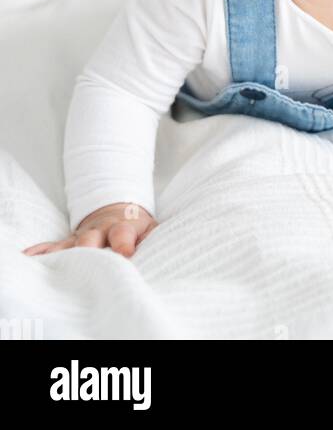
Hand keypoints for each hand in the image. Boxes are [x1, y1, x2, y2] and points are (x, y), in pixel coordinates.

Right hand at [22, 202, 156, 258]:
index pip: (123, 232)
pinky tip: (29, 258)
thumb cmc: (138, 228)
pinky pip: (52, 247)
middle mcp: (100, 230)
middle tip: (85, 259)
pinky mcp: (70, 243)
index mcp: (123, 227)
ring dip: (61, 255)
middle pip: (90, 238)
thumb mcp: (152, 230)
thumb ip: (155, 241)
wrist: (121, 208)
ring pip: (69, 245)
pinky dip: (40, 253)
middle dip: (87, 249)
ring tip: (50, 265)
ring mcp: (82, 236)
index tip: (125, 252)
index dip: (123, 242)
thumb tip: (162, 257)